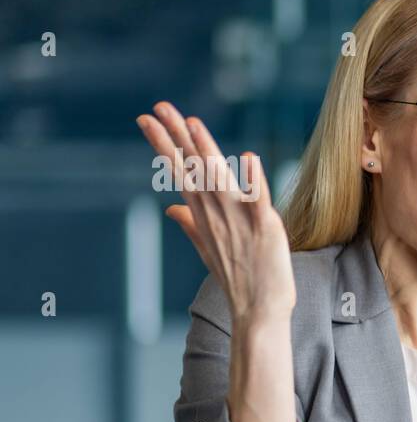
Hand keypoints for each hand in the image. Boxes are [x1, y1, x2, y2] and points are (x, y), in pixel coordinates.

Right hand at [137, 101, 295, 323]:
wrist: (259, 314)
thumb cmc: (238, 280)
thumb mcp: (209, 248)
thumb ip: (191, 224)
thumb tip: (172, 208)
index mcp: (204, 216)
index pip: (181, 173)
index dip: (165, 145)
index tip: (147, 119)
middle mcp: (217, 215)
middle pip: (194, 169)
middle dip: (176, 137)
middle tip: (158, 107)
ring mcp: (239, 222)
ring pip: (220, 180)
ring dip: (207, 151)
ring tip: (192, 123)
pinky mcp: (265, 230)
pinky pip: (259, 201)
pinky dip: (254, 180)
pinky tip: (250, 157)